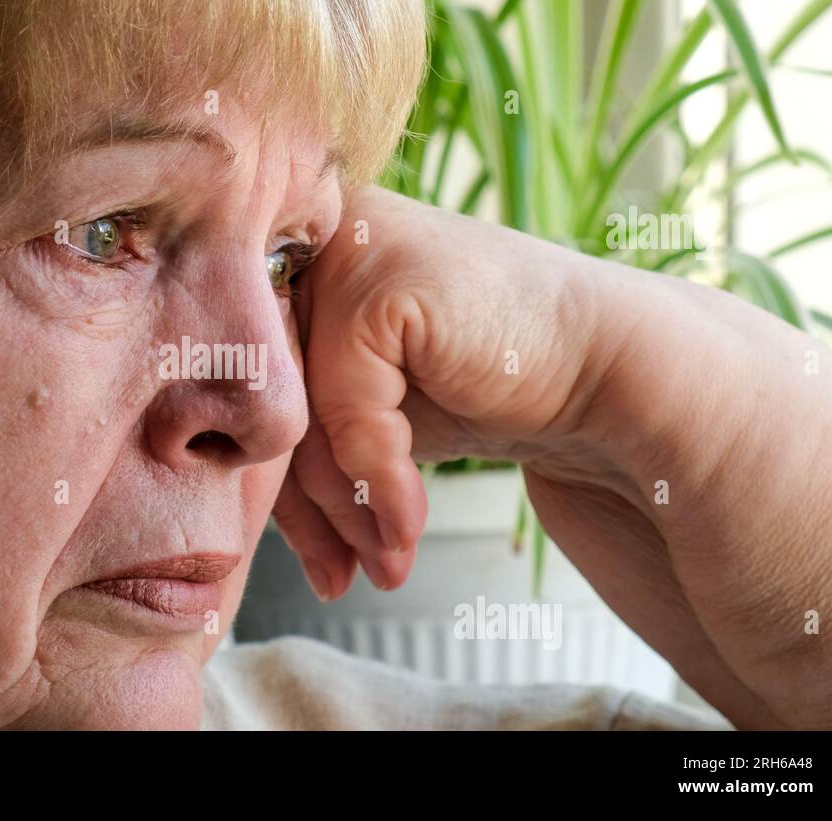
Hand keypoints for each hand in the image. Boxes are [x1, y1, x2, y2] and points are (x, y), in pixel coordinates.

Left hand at [276, 184, 831, 728]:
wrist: (605, 368)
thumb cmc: (484, 386)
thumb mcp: (371, 417)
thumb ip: (298, 436)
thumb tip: (226, 504)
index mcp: (298, 260)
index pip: (251, 388)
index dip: (275, 482)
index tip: (313, 557)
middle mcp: (310, 243)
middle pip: (268, 406)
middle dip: (306, 512)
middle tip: (340, 580)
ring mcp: (342, 252)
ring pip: (299, 415)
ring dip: (343, 514)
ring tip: (384, 566)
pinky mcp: (379, 283)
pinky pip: (345, 411)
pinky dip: (377, 482)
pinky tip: (409, 527)